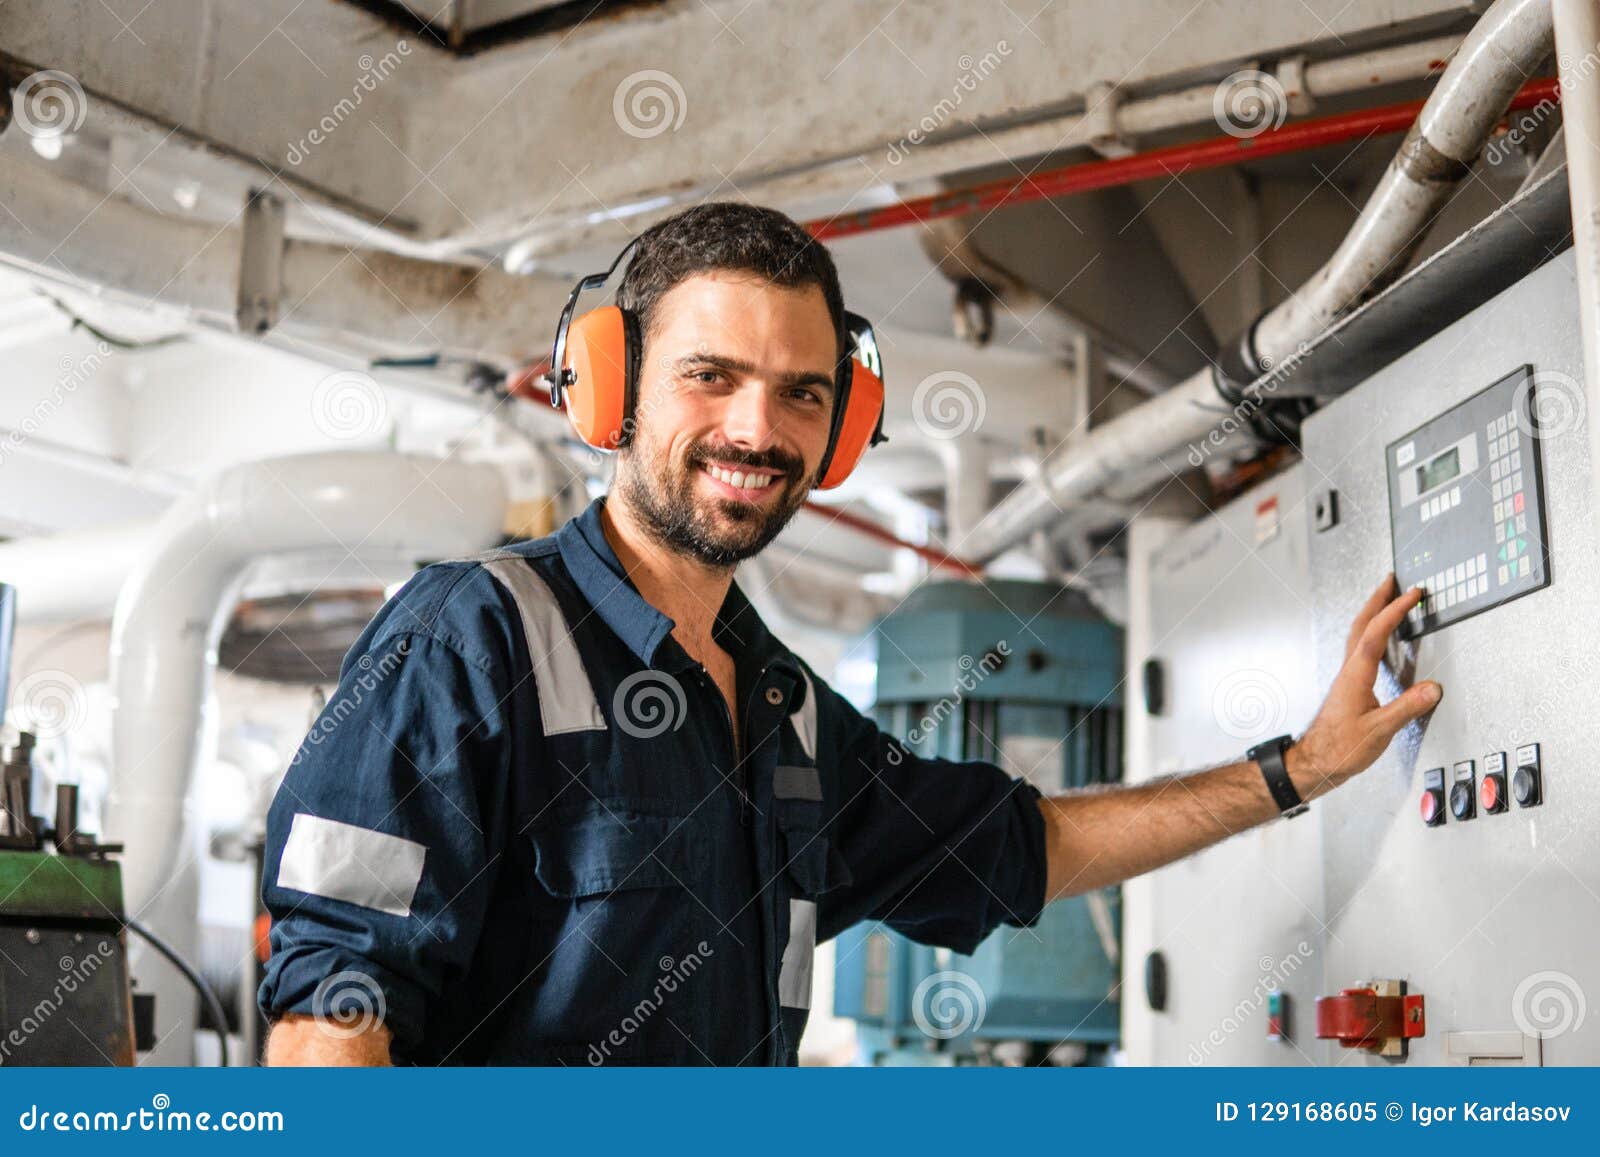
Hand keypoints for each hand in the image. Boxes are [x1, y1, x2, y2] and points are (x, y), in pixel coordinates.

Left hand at [1287, 574, 1440, 798]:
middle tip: (1392, 581)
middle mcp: (1349, 671)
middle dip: (1378, 600)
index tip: (1412, 593)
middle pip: (1361, 625)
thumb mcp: (1379, 731)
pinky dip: (1372, 634)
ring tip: (1387, 601)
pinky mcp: (1349, 687)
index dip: (1395, 610)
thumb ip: (1406, 709)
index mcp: (1356, 675)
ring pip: (1358, 635)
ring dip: (1373, 614)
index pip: (1376, 633)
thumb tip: (1433, 688)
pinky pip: (1361, 650)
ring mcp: (1347, 678)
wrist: (1315, 762)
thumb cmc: (1339, 749)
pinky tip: (1380, 641)